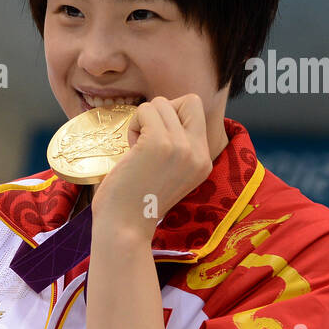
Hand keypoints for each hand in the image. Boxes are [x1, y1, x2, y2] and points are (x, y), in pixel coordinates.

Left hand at [92, 94, 213, 236]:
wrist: (124, 228)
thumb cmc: (135, 203)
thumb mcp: (170, 173)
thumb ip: (176, 148)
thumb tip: (162, 113)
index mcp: (204, 161)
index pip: (197, 112)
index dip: (173, 117)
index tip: (156, 143)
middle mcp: (199, 153)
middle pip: (189, 100)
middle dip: (162, 112)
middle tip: (146, 140)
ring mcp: (182, 147)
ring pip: (161, 103)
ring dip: (142, 120)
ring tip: (136, 150)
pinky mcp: (160, 144)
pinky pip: (145, 110)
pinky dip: (132, 124)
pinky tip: (130, 150)